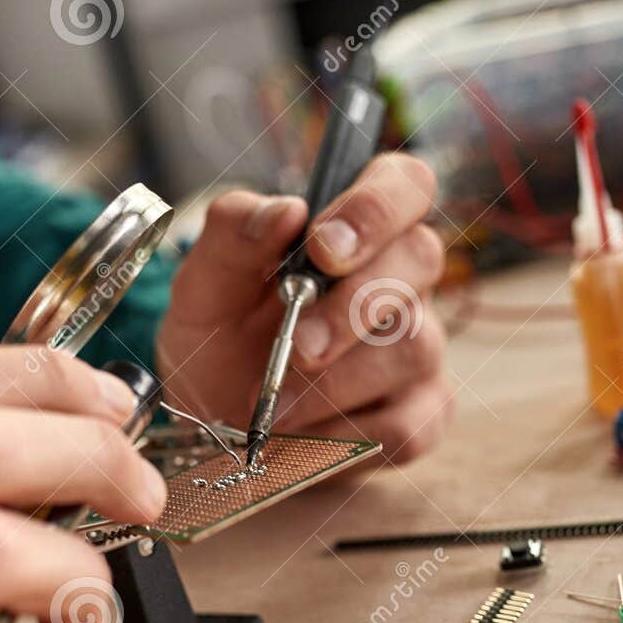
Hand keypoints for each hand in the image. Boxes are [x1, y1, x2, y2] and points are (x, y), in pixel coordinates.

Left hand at [156, 153, 453, 463]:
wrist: (213, 425)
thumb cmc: (218, 342)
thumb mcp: (203, 289)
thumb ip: (232, 239)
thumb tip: (284, 209)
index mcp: (356, 229)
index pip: (404, 182)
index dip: (376, 207)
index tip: (323, 247)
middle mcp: (401, 279)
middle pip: (420, 259)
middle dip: (352, 307)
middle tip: (297, 348)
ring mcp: (418, 347)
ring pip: (412, 348)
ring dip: (336, 383)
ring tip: (277, 407)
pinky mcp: (420, 413)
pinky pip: (409, 425)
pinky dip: (348, 438)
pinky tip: (305, 439)